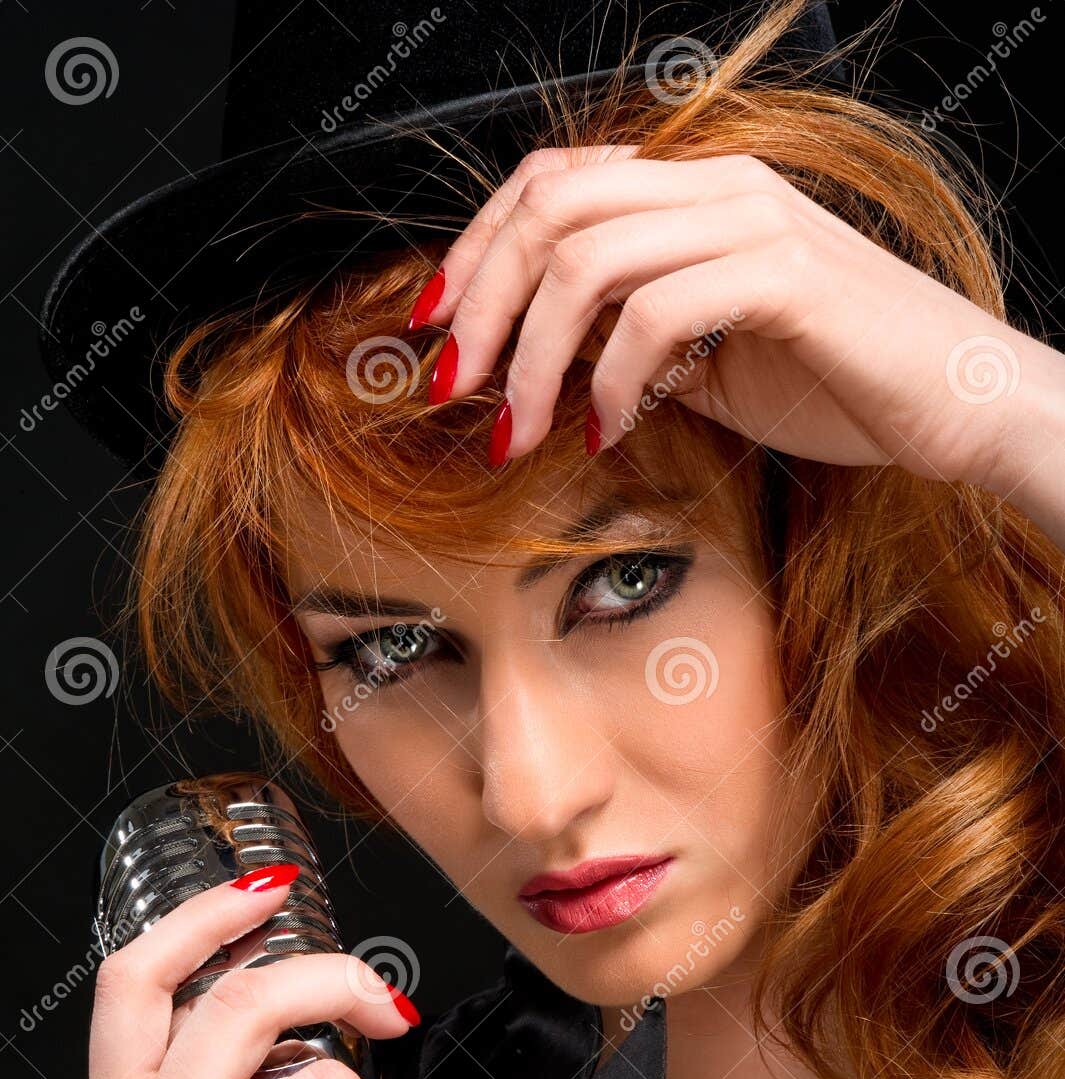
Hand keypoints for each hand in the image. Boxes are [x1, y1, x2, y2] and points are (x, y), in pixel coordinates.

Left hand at [419, 147, 1064, 534]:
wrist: (957, 404)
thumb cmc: (840, 384)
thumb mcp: (710, 360)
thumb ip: (632, 341)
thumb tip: (540, 366)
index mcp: (697, 193)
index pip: (554, 183)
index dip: (477, 246)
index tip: (434, 327)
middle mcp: (720, 186)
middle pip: (551, 210)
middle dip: (481, 303)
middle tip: (453, 388)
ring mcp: (753, 223)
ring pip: (588, 259)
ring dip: (529, 358)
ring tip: (515, 433)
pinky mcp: (784, 278)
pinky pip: (657, 313)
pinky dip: (613, 382)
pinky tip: (610, 434)